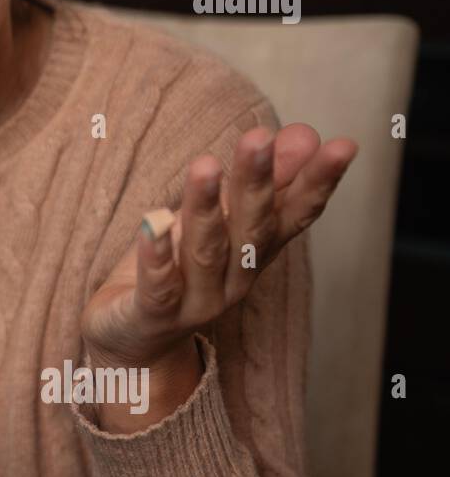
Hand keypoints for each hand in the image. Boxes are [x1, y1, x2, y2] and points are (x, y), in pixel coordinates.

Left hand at [80, 123, 357, 378]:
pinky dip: (156, 255)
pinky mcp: (153, 316)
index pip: (293, 216)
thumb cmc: (179, 271)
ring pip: (205, 252)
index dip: (317, 184)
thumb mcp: (220, 223)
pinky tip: (151, 221)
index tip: (341, 146)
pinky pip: (158, 286)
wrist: (135, 343)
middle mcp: (234, 280)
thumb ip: (260, 184)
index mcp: (253, 253)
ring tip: (205, 164)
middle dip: (256, 183)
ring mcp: (196, 302)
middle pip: (250, 229)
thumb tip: (302, 133)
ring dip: (206, 208)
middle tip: (260, 137)